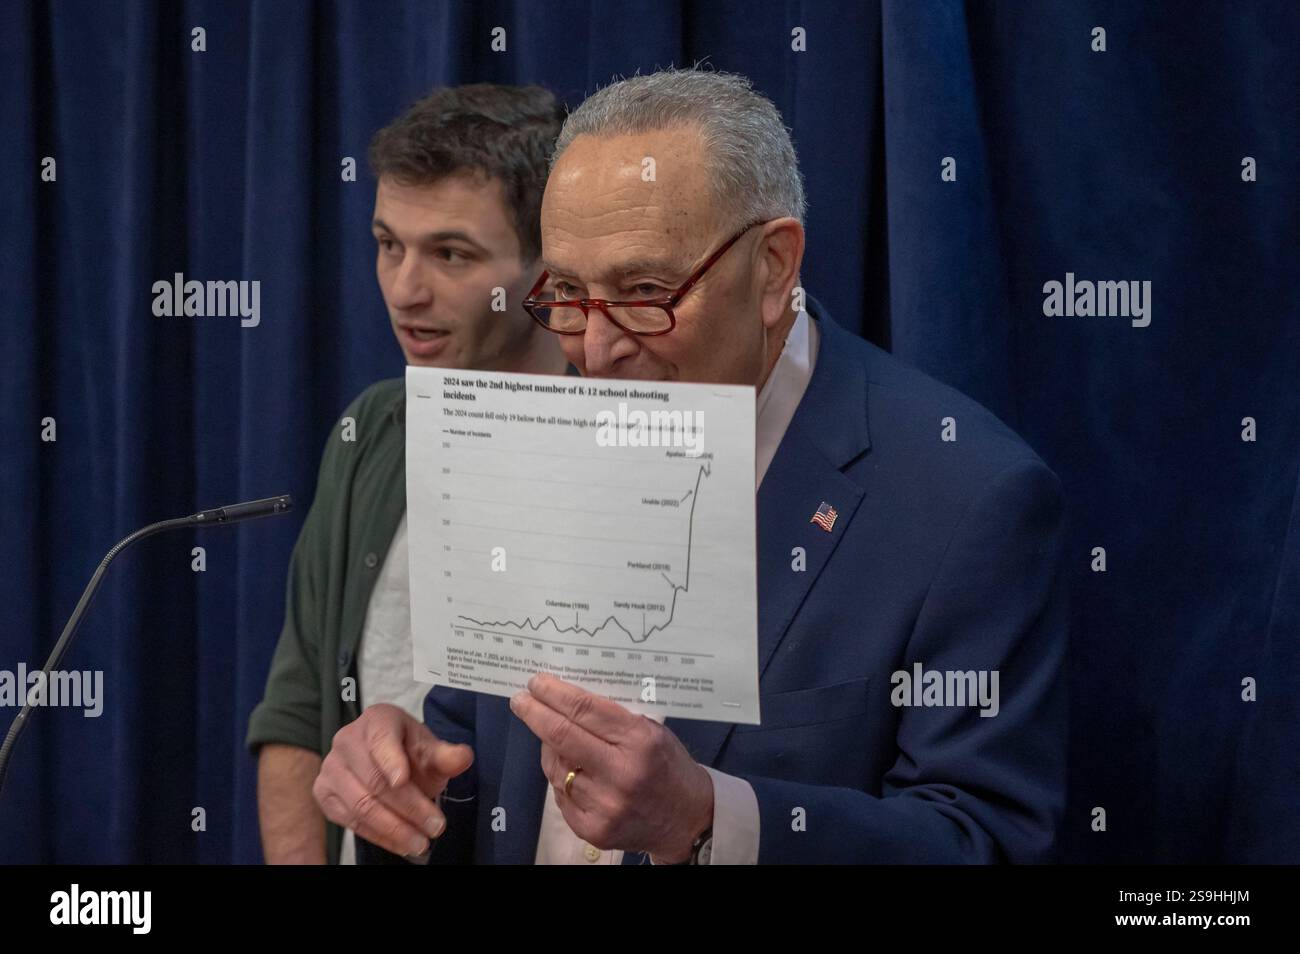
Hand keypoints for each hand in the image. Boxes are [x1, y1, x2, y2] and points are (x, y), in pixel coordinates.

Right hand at [312, 703, 473, 857]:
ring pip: (362, 805)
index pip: (382, 739)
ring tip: (420, 843)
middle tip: (435, 826)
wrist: (388, 762)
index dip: (391, 760)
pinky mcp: (325, 793)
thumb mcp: (431, 750)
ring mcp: (332, 767)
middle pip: (376, 781)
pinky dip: (378, 836)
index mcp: (377, 719)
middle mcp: (347, 739)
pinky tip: (400, 843)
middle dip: (409, 808)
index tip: (403, 780)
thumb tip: (463, 758)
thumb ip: (447, 755)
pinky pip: (350, 820)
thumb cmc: (409, 752)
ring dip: (394, 829)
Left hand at [510, 673, 712, 862]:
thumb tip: (565, 702)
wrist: (687, 821)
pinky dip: (560, 778)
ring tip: (552, 738)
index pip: (584, 709)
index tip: (536, 683)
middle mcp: (620, 773)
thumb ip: (613, 719)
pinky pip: (560, 796)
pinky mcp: (592, 829)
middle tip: (520, 700)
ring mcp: (604, 805)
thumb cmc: (668, 766)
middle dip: (534, 713)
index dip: (554, 693)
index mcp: (639, 741)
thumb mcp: (651, 731)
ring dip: (548, 749)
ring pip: (555, 767)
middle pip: (561, 735)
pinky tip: (568, 770)